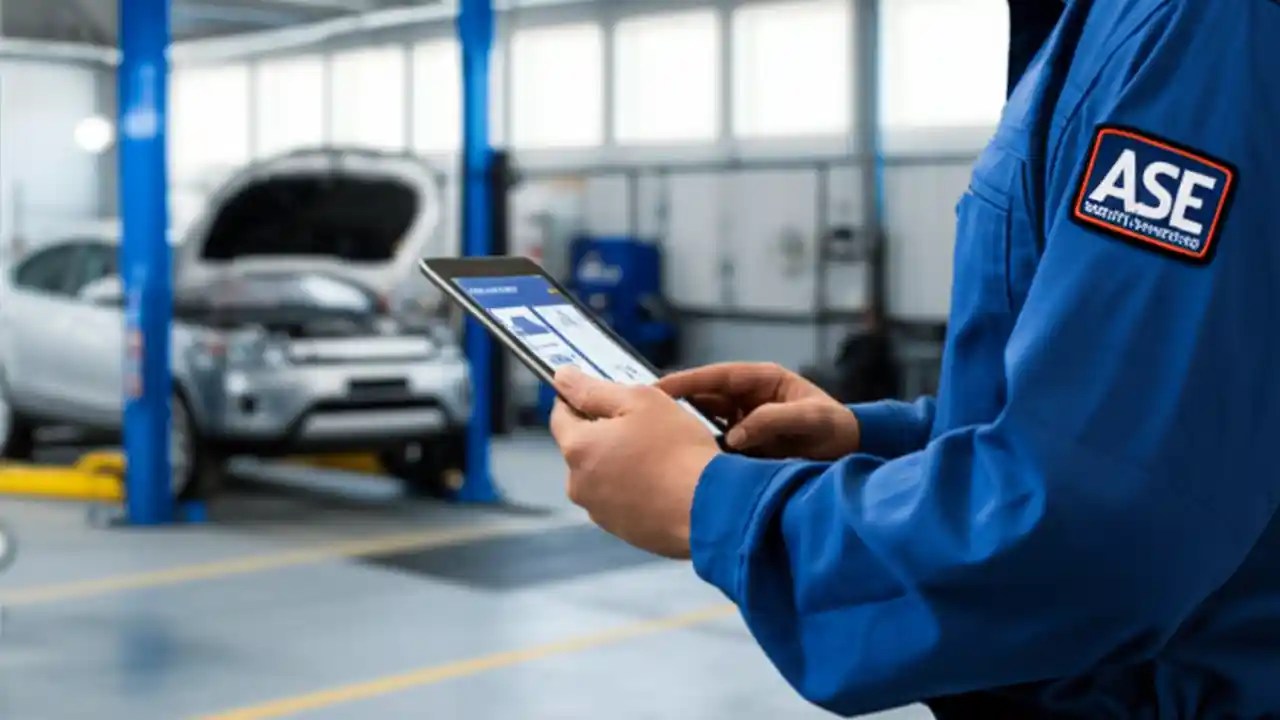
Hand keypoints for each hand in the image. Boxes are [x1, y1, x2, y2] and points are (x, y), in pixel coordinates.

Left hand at [550, 367, 721, 558]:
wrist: (711, 510)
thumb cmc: (676, 449)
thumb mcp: (640, 402)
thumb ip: (594, 389)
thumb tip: (561, 377)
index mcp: (577, 448)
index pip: (560, 415)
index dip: (579, 399)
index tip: (604, 395)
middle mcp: (578, 484)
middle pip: (583, 448)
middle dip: (605, 434)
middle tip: (644, 426)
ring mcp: (599, 512)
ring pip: (602, 476)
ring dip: (620, 463)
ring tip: (658, 458)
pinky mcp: (622, 532)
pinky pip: (621, 501)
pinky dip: (634, 489)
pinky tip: (662, 484)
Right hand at [658, 363, 859, 459]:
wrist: (852, 458)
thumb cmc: (837, 431)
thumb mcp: (812, 419)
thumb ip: (774, 421)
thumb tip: (734, 436)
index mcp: (762, 381)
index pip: (716, 376)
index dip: (686, 382)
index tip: (659, 390)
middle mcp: (748, 398)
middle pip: (704, 398)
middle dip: (677, 407)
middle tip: (647, 417)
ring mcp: (744, 421)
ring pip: (705, 422)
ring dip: (686, 431)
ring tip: (658, 442)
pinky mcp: (744, 445)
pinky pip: (716, 445)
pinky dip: (702, 452)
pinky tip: (684, 463)